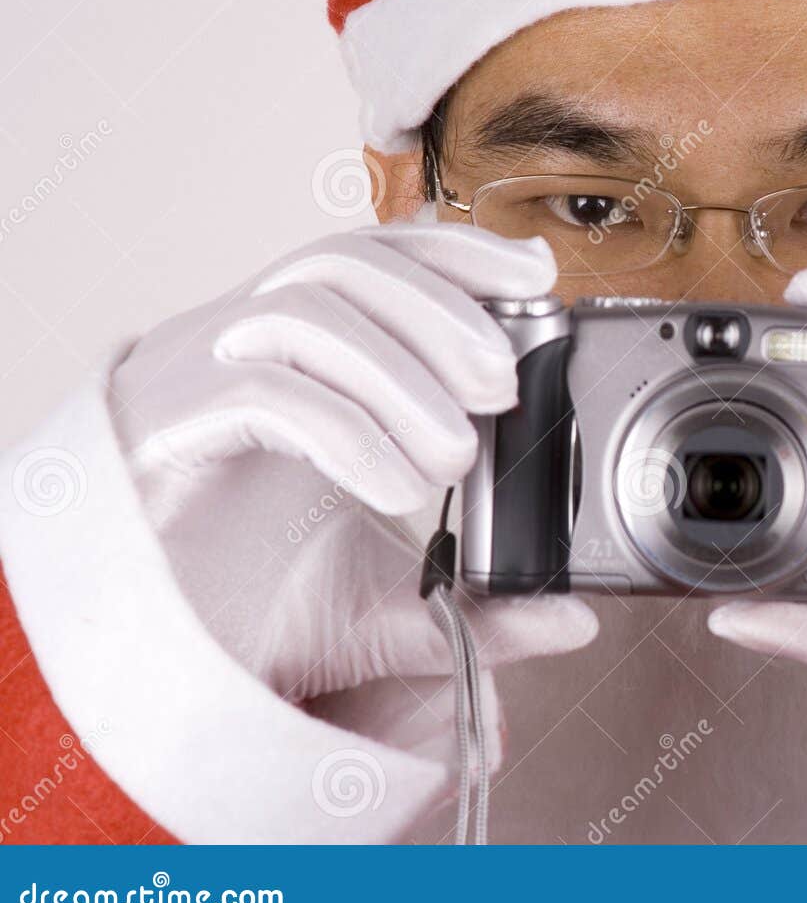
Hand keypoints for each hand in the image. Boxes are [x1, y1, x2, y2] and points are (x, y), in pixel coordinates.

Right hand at [107, 223, 596, 707]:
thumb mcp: (384, 598)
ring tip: (455, 456)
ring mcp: (194, 373)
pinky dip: (345, 432)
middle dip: (442, 311)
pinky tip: (394, 487)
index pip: (380, 255)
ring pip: (305, 312)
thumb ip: (478, 606)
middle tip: (505, 386)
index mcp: (296, 349)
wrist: (135, 652)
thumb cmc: (246, 595)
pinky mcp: (158, 424)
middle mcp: (241, 339)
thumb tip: (575, 618)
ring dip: (400, 375)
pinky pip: (258, 391)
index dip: (461, 250)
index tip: (538, 276)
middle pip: (345, 262)